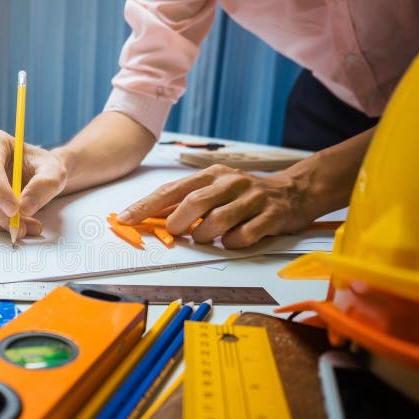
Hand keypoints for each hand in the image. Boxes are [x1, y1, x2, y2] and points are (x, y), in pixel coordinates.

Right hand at [0, 129, 67, 236]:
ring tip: (28, 226)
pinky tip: (19, 225)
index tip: (14, 210)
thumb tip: (25, 207)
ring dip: (2, 222)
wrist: (40, 176)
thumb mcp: (54, 172)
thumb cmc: (43, 167)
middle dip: (0, 212)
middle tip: (21, 225)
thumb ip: (44, 185)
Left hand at [116, 164, 310, 247]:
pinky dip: (231, 244)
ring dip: (204, 236)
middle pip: (193, 203)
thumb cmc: (244, 195)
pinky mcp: (271, 216)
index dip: (145, 206)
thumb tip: (149, 217)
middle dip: (179, 223)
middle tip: (179, 232)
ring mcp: (252, 198)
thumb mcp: (215, 190)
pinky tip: (232, 240)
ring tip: (207, 237)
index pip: (170, 190)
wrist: (295, 191)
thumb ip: (185, 202)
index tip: (123, 219)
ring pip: (217, 222)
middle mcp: (230, 182)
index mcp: (211, 175)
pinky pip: (242, 236)